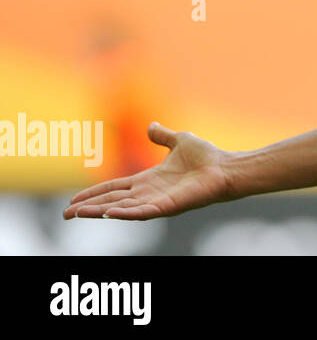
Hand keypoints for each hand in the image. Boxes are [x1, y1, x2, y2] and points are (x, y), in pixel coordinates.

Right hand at [63, 122, 233, 219]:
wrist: (226, 167)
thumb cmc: (207, 158)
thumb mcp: (179, 141)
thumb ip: (162, 136)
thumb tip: (150, 125)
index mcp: (148, 180)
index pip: (114, 188)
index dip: (94, 193)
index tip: (74, 200)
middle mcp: (149, 193)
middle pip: (112, 201)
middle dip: (88, 207)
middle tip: (66, 214)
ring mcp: (158, 201)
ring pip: (122, 209)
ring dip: (99, 211)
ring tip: (78, 214)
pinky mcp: (169, 206)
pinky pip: (143, 212)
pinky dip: (126, 213)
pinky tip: (109, 214)